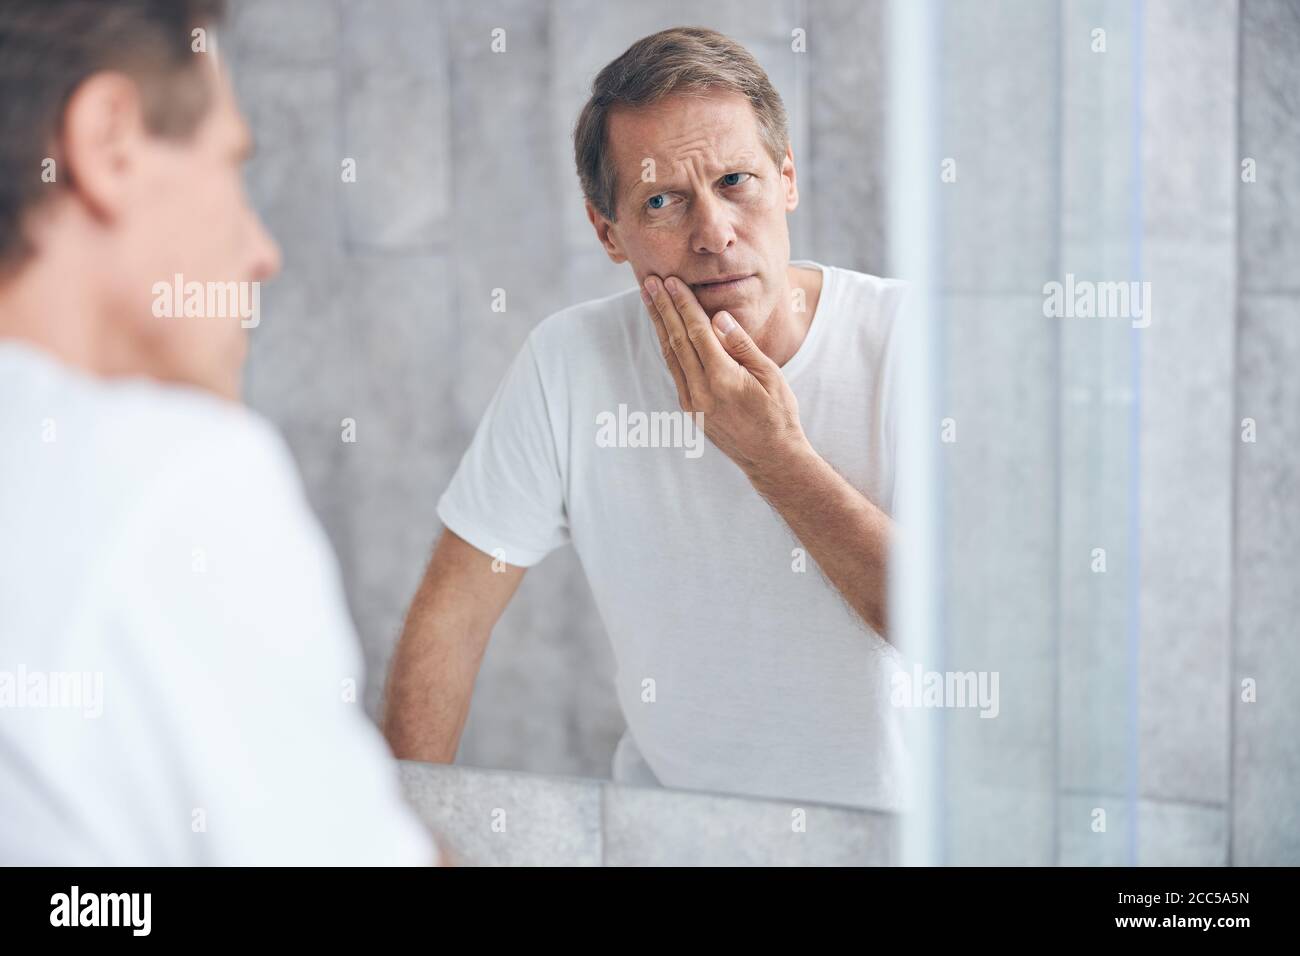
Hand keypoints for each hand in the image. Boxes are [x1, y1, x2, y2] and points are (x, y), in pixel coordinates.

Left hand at [640, 273, 810, 478]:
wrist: (771, 457)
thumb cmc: (779, 414)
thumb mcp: (769, 375)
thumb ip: (741, 345)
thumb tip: (718, 317)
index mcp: (722, 378)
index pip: (696, 332)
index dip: (682, 304)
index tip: (671, 282)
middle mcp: (701, 391)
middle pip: (676, 340)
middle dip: (663, 308)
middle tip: (650, 282)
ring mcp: (692, 403)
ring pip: (670, 356)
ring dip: (659, 325)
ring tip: (650, 300)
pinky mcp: (690, 410)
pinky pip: (675, 371)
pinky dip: (668, 347)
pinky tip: (664, 331)